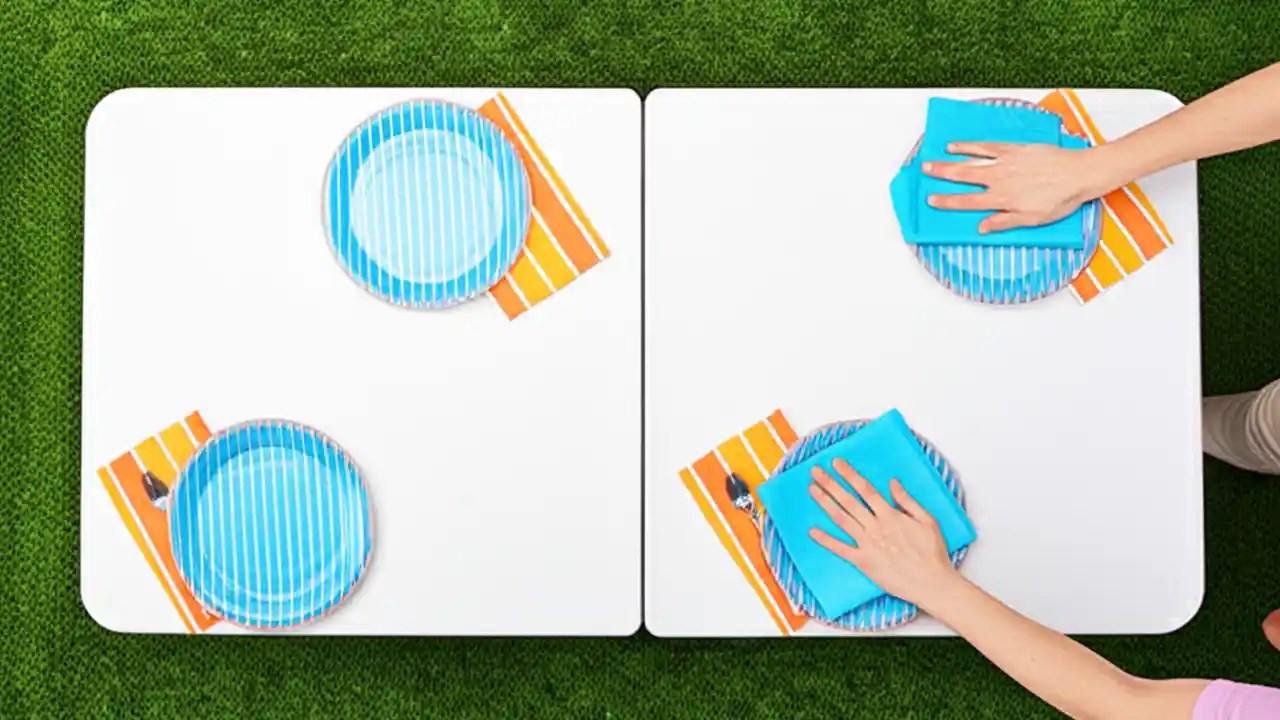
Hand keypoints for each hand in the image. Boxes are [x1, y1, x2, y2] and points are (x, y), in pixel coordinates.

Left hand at [808, 459, 958, 607]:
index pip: (865, 489)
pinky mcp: (863, 562)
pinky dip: (826, 540)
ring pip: (842, 519)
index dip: (849, 475)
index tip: (836, 463)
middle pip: (848, 501)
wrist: (932, 583)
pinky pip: (841, 549)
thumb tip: (892, 482)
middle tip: (815, 472)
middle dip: (830, 484)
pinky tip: (812, 531)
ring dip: (825, 503)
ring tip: (812, 490)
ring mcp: (867, 545)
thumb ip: (907, 500)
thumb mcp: (927, 520)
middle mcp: (876, 527)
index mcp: (891, 516)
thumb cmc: (933, 553)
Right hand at [922, 142, 1115, 232]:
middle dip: (942, 174)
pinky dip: (971, 146)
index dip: (947, 201)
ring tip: (935, 158)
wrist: (1079, 173)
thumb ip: (1005, 222)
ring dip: (951, 159)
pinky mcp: (1014, 149)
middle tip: (926, 171)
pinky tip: (960, 145)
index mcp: (1002, 199)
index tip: (932, 200)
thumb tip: (982, 227)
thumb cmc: (1060, 198)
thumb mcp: (1032, 219)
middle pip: (963, 176)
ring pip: (971, 160)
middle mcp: (999, 179)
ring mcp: (1005, 162)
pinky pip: (987, 146)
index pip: (967, 201)